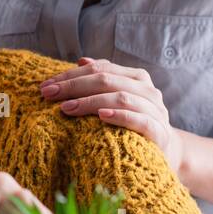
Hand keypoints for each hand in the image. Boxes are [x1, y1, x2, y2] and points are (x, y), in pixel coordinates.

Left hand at [40, 57, 185, 173]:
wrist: (166, 153)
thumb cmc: (133, 124)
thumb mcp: (118, 100)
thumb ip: (103, 80)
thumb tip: (80, 61)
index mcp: (136, 77)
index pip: (100, 68)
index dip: (71, 75)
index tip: (46, 85)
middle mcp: (147, 90)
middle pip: (106, 80)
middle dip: (73, 86)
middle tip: (48, 94)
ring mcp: (156, 110)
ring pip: (120, 97)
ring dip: (90, 101)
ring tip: (66, 108)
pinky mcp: (159, 131)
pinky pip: (139, 120)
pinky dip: (119, 115)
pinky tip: (101, 116)